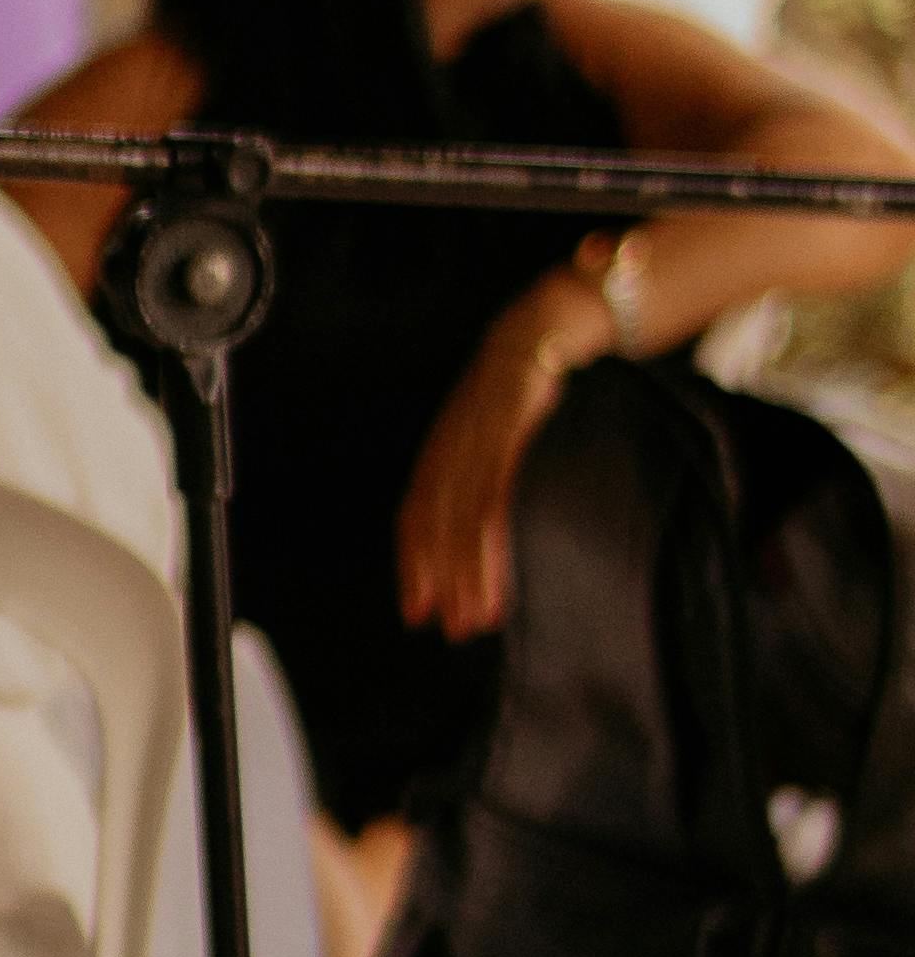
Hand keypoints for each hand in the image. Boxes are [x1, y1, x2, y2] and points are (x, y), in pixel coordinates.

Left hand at [398, 279, 606, 639]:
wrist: (543, 327)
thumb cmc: (522, 389)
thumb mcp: (495, 432)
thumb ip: (485, 476)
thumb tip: (489, 533)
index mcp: (442, 450)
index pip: (416, 516)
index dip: (414, 564)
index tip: (417, 611)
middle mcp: (450, 447)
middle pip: (436, 524)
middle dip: (441, 580)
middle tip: (449, 628)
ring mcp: (475, 437)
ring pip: (463, 517)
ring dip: (468, 571)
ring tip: (478, 616)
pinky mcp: (507, 427)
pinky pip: (494, 491)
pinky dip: (493, 534)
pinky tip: (498, 566)